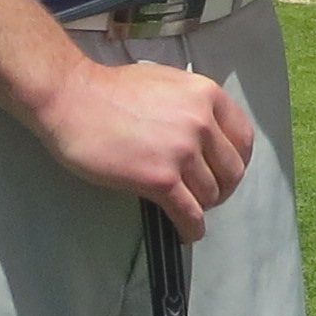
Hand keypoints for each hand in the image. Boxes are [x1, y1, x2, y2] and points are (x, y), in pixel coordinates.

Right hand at [31, 53, 255, 239]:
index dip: (235, 161)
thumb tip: (205, 132)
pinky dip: (191, 228)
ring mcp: (182, 152)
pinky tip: (184, 232)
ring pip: (210, 195)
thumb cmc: (111, 89)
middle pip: (232, 171)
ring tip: (186, 210)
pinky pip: (189, 213)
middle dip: (221, 188)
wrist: (73, 98)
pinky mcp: (160, 179)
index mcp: (206, 94)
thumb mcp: (166, 83)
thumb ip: (192, 106)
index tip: (223, 172)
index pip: (243, 139)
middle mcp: (202, 122)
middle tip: (203, 195)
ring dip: (201, 207)